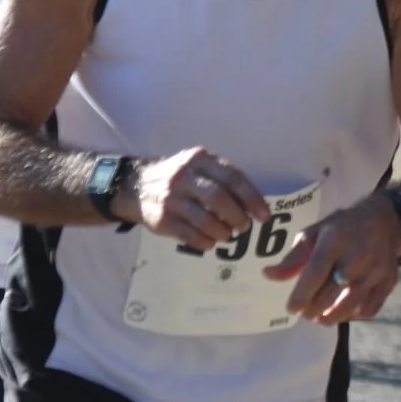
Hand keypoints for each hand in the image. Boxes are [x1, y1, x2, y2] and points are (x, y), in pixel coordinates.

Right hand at [123, 147, 269, 248]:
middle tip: (244, 227)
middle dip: (237, 216)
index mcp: (200, 159)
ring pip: (204, 219)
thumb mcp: (200, 167)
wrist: (137, 185)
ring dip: (222, 231)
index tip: (263, 215)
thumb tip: (255, 206)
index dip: (251, 198)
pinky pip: (189, 235)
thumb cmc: (181, 178)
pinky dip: (205, 241)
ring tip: (227, 235)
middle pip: (219, 198)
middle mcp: (184, 175)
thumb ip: (224, 180)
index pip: (233, 177)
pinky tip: (210, 241)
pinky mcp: (161, 218)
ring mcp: (170, 197)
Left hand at [264, 195, 400, 325]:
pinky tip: (344, 312)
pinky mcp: (389, 282)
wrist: (384, 221)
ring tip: (320, 317)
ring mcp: (375, 271)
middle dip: (313, 309)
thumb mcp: (315, 233)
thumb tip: (268, 275)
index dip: (300, 295)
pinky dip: (354, 315)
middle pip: (330, 294)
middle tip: (305, 312)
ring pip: (350, 305)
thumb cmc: (342, 228)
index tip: (291, 308)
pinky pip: (369, 308)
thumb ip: (293, 258)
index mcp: (334, 241)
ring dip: (331, 317)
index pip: (314, 274)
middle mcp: (357, 256)